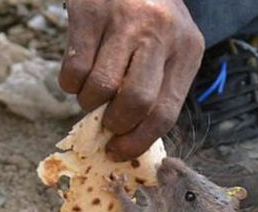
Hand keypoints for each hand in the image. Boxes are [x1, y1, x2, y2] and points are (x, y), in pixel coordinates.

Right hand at [59, 0, 204, 159]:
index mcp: (186, 50)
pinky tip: (78, 75)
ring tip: (93, 93)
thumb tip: (130, 138)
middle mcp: (158, 35)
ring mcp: (123, 22)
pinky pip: (74, 69)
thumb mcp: (170, 46)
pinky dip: (70, 84)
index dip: (140, 140)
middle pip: (136, 103)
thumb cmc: (149, 18)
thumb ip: (159, 87)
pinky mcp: (89, 14)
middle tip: (106, 125)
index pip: (166, 112)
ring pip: (101, 88)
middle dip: (116, 125)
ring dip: (89, 103)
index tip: (120, 150)